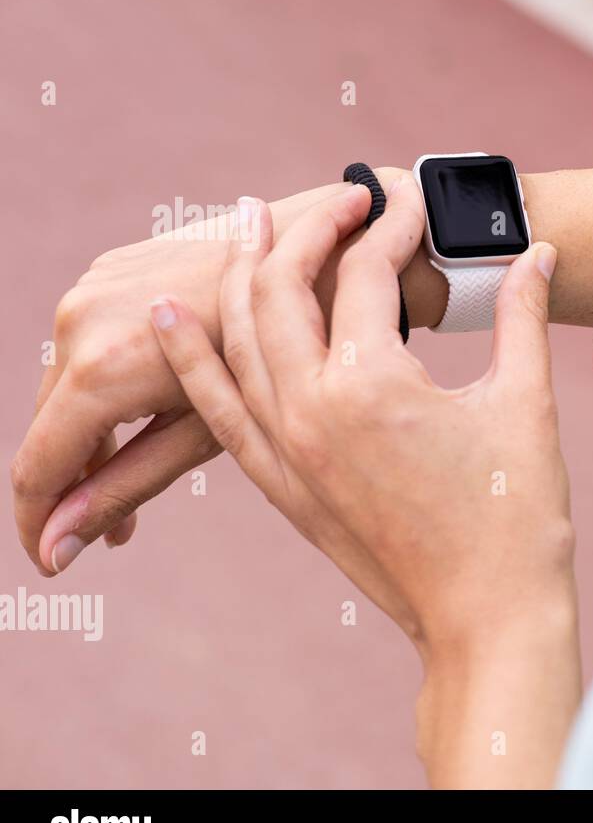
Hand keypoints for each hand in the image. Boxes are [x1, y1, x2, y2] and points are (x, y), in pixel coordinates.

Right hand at [10, 170, 445, 576]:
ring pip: (67, 385)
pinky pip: (86, 343)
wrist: (325, 256)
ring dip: (90, 438)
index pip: (39, 466)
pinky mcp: (109, 268)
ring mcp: (91, 286)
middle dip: (73, 486)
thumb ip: (126, 486)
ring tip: (129, 483)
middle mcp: (79, 319)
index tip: (52, 567)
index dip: (38, 523)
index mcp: (100, 366)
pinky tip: (139, 418)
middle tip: (114, 535)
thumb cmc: (289, 355)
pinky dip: (103, 388)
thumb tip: (57, 551)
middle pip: (49, 427)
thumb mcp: (207, 432)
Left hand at [149, 180, 578, 784]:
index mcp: (372, 383)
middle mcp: (311, 410)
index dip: (397, 228)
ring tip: (244, 223)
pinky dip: (191, 360)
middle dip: (303, 231)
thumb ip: (524, 316)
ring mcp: (288, 451)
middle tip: (329, 195)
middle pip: (282, 290)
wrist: (489, 616)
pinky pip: (218, 410)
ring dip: (239, 274)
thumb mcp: (526, 402)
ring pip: (238, 340)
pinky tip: (171, 321)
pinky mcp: (284, 485)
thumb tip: (538, 253)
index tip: (419, 206)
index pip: (369, 274)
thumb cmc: (518, 515)